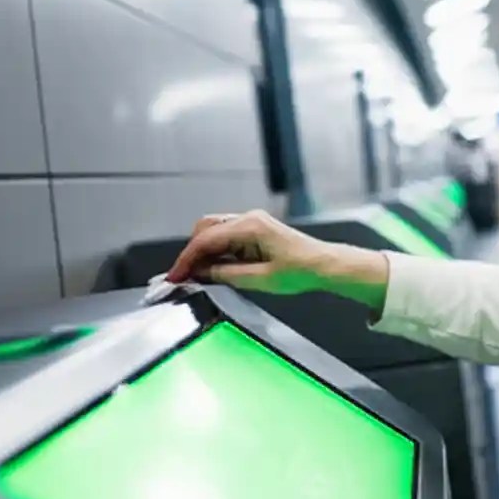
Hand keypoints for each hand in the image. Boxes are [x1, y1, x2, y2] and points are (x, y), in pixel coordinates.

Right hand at [166, 210, 389, 308]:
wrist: (324, 265)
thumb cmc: (300, 271)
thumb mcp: (259, 280)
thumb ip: (225, 275)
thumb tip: (200, 274)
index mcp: (249, 227)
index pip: (206, 240)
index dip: (186, 260)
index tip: (174, 277)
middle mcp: (248, 219)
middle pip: (205, 229)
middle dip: (191, 252)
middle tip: (183, 277)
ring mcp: (251, 222)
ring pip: (214, 231)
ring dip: (203, 252)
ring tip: (196, 276)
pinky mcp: (254, 231)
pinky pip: (226, 237)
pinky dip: (215, 251)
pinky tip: (213, 269)